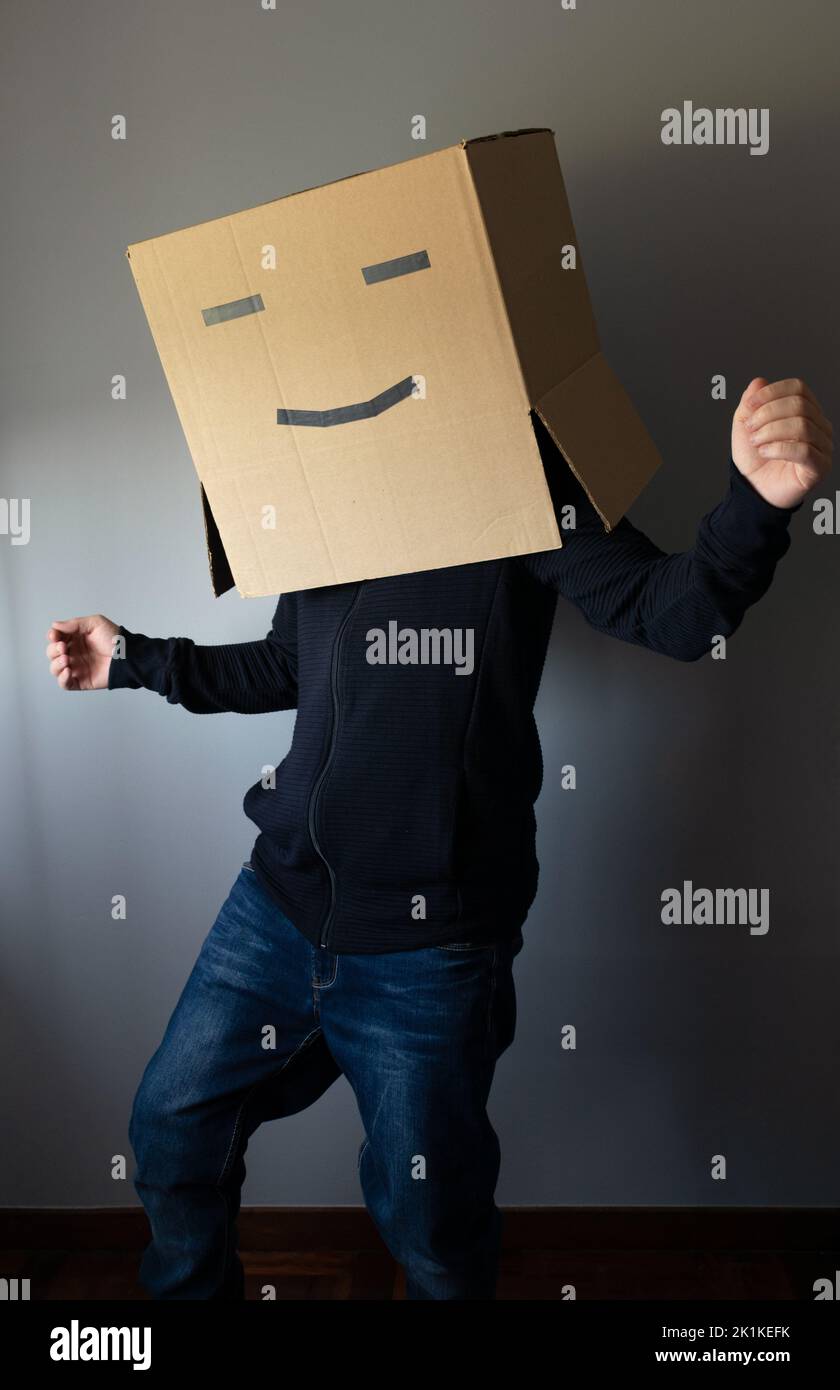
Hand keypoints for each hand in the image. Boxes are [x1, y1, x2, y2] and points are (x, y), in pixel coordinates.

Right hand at [45, 615, 120, 690]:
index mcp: (76, 639)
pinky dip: (62, 679)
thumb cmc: (115, 639)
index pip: (56, 638)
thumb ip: (74, 624)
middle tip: (63, 648)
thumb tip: (55, 625)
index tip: (55, 636)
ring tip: (66, 659)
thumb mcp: (95, 623)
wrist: (128, 656)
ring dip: (56, 664)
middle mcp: (74, 653)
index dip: (52, 637)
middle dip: (54, 650)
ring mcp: (77, 668)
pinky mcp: (81, 681)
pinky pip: (64, 684)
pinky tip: (68, 671)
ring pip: (55, 668)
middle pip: (52, 653)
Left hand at [732, 376, 832, 509]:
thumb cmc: (754, 459)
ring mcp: (823, 446)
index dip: (772, 392)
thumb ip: (750, 403)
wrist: (754, 490)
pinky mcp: (820, 467)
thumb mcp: (745, 426)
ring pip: (802, 426)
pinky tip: (764, 452)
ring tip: (756, 442)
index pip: (799, 388)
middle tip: (750, 429)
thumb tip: (758, 382)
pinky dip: (778, 448)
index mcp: (806, 411)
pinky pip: (804, 450)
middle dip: (768, 414)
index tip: (749, 405)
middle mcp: (819, 426)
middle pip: (800, 405)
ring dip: (771, 432)